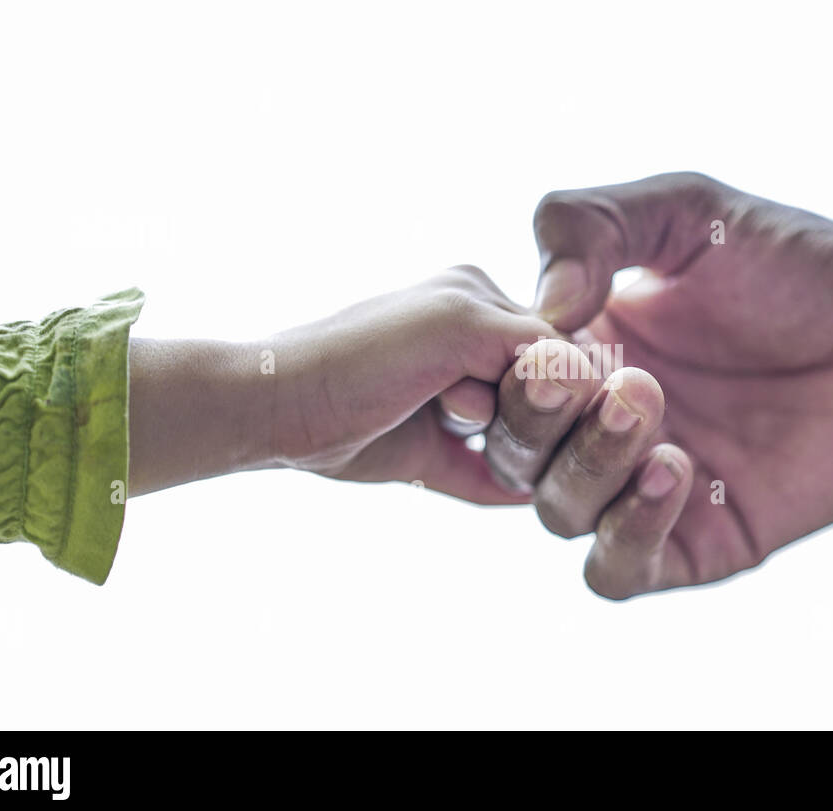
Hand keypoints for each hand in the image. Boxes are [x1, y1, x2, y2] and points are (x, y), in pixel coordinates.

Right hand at [128, 265, 551, 501]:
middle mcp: (476, 292)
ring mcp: (474, 298)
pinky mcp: (467, 318)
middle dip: (533, 423)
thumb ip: (482, 465)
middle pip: (561, 374)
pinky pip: (542, 372)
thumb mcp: (428, 452)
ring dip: (516, 421)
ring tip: (445, 414)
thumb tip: (531, 496)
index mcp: (466, 315)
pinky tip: (454, 411)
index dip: (535, 423)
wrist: (271, 408)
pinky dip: (518, 411)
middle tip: (458, 426)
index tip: (484, 445)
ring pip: (557, 377)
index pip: (547, 372)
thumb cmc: (337, 430)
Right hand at [487, 173, 832, 597]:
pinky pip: (618, 569)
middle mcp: (599, 424)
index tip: (555, 339)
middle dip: (541, 419)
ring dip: (588, 464)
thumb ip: (595, 223)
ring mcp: (643, 486)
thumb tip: (540, 306)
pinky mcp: (699, 542)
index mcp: (584, 348)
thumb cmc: (799, 264)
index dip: (510, 370)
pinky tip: (677, 470)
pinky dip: (627, 531)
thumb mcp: (691, 210)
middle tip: (597, 375)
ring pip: (557, 512)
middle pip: (513, 455)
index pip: (500, 381)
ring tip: (651, 407)